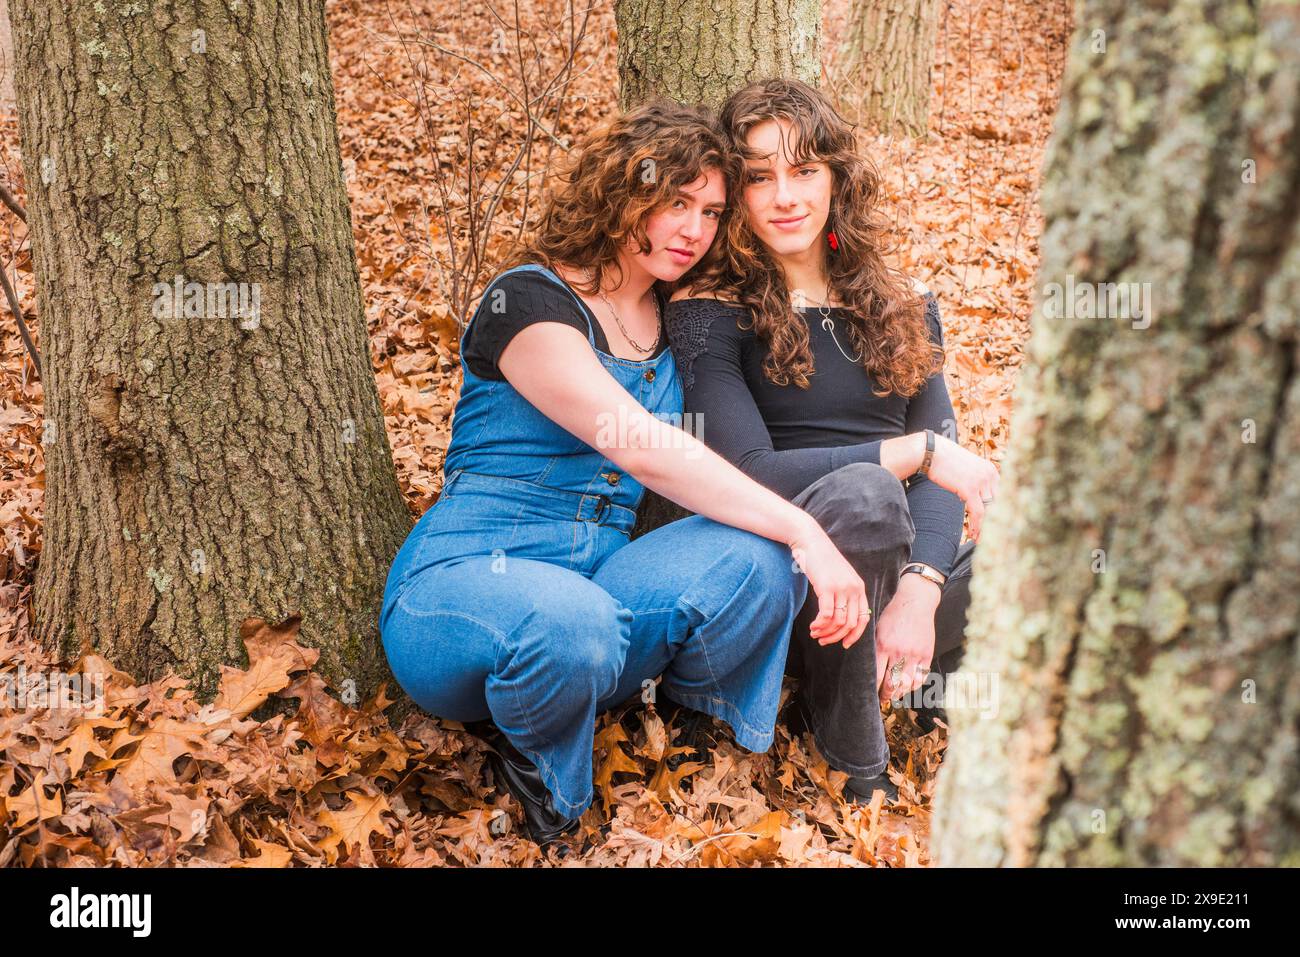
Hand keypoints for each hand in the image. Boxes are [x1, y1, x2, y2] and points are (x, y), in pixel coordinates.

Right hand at [790, 522, 870, 648]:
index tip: (844, 644)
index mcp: (859, 588)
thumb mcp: (839, 576)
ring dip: (825, 632)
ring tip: (814, 633)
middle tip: (823, 641)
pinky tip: (812, 626)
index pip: (864, 619)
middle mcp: (854, 589)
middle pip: (850, 624)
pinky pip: (826, 615)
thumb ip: (844, 593)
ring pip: (838, 622)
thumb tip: (841, 617)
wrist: (810, 541)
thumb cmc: (821, 560)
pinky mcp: (827, 587)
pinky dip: (819, 624)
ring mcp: (841, 588)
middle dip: (836, 637)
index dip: (855, 635)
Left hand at [874, 573, 939, 700]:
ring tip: (895, 695)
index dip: (874, 689)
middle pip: (892, 684)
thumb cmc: (893, 614)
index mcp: (884, 646)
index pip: (877, 676)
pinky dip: (915, 685)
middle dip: (886, 695)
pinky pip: (922, 677)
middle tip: (883, 699)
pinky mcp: (927, 654)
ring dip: (900, 693)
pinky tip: (909, 686)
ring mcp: (915, 654)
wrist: (916, 602)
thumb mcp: (878, 628)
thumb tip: (868, 667)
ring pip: (907, 683)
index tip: (871, 693)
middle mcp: (899, 652)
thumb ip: (875, 648)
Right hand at [924, 435, 999, 540]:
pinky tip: (972, 535)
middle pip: (998, 505)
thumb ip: (976, 481)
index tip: (994, 526)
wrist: (931, 451)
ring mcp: (981, 481)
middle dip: (994, 522)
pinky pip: (978, 512)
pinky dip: (976, 526)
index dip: (998, 513)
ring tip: (980, 540)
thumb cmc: (945, 459)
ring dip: (985, 528)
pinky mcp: (970, 489)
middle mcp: (990, 475)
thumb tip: (972, 498)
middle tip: (990, 537)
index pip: (1001, 496)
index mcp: (992, 470)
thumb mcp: (968, 468)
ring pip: (989, 511)